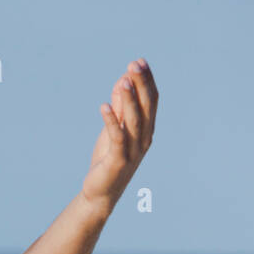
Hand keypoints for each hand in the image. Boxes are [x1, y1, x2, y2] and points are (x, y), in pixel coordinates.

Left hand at [81, 58, 157, 215]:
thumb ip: (120, 108)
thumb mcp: (114, 129)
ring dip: (129, 100)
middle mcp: (144, 139)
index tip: (140, 62)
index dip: (147, 81)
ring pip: (134, 121)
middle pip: (146, 107)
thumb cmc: (109, 160)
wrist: (101, 192)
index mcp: (146, 130)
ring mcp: (133, 150)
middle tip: (135, 63)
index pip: (152, 101)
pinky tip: (104, 107)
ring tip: (123, 81)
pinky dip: (111, 121)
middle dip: (141, 84)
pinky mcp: (118, 160)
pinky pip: (117, 137)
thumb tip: (122, 81)